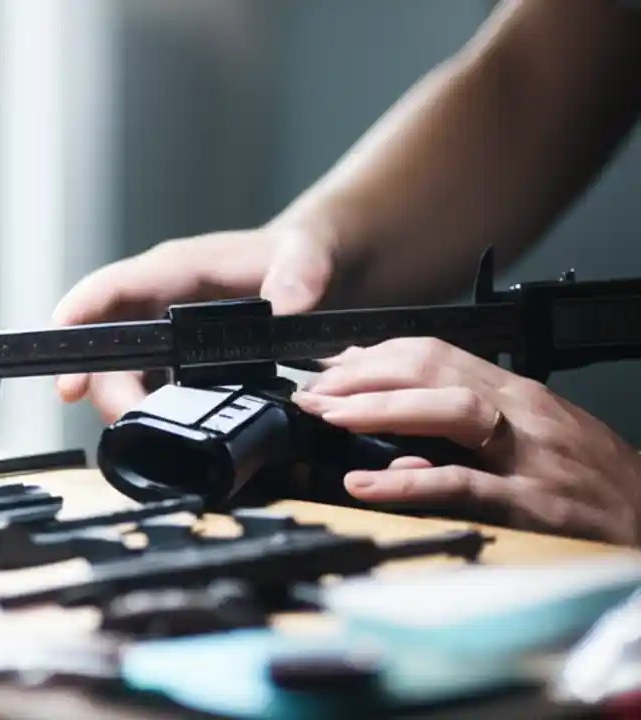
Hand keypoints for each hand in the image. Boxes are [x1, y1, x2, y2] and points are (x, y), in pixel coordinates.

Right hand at [52, 222, 340, 421]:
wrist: (313, 267)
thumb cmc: (295, 251)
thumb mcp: (305, 254)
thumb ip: (298, 274)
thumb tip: (289, 303)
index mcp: (173, 270)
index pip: (108, 292)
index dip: (75, 324)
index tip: (66, 369)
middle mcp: (156, 301)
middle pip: (107, 347)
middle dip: (102, 387)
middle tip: (126, 421)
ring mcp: (164, 332)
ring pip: (122, 373)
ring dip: (126, 404)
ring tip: (152, 431)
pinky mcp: (177, 358)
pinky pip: (149, 386)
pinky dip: (152, 409)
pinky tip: (169, 429)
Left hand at [291, 338, 640, 545]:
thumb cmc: (590, 481)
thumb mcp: (529, 436)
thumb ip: (463, 423)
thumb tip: (390, 421)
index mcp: (514, 394)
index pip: (433, 353)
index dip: (371, 357)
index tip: (324, 370)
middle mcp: (521, 414)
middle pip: (433, 369)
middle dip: (362, 374)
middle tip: (311, 391)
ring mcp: (528, 457)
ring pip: (449, 410)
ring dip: (380, 408)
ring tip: (328, 417)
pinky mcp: (534, 506)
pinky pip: (465, 486)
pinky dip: (409, 484)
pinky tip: (365, 484)